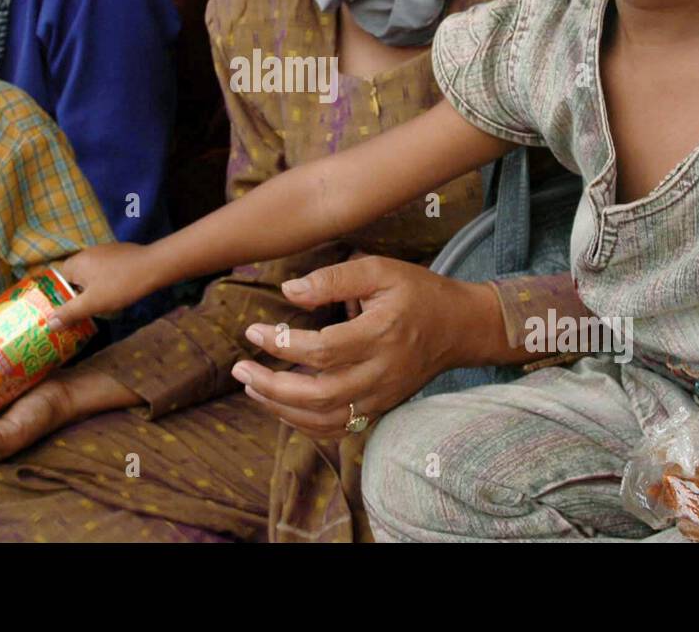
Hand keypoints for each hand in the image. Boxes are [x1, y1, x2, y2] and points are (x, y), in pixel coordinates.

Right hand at [46, 243, 159, 329]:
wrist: (154, 266)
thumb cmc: (119, 285)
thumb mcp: (92, 303)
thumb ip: (70, 313)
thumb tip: (49, 324)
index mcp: (75, 263)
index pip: (58, 280)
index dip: (58, 296)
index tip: (62, 312)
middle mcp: (86, 253)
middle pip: (74, 277)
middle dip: (77, 295)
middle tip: (80, 313)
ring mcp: (104, 251)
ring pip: (91, 274)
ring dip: (92, 289)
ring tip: (98, 306)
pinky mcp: (118, 253)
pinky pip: (105, 269)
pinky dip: (105, 281)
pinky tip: (115, 292)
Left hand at [228, 256, 494, 439]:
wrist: (459, 327)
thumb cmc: (417, 292)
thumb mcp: (380, 271)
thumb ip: (333, 279)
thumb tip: (289, 292)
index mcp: (380, 334)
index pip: (323, 350)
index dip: (282, 344)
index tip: (253, 332)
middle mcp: (381, 372)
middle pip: (318, 394)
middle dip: (271, 386)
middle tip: (240, 370)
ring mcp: (382, 396)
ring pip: (325, 419)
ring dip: (282, 409)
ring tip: (252, 388)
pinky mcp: (380, 408)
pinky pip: (339, 428)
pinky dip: (304, 424)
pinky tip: (281, 407)